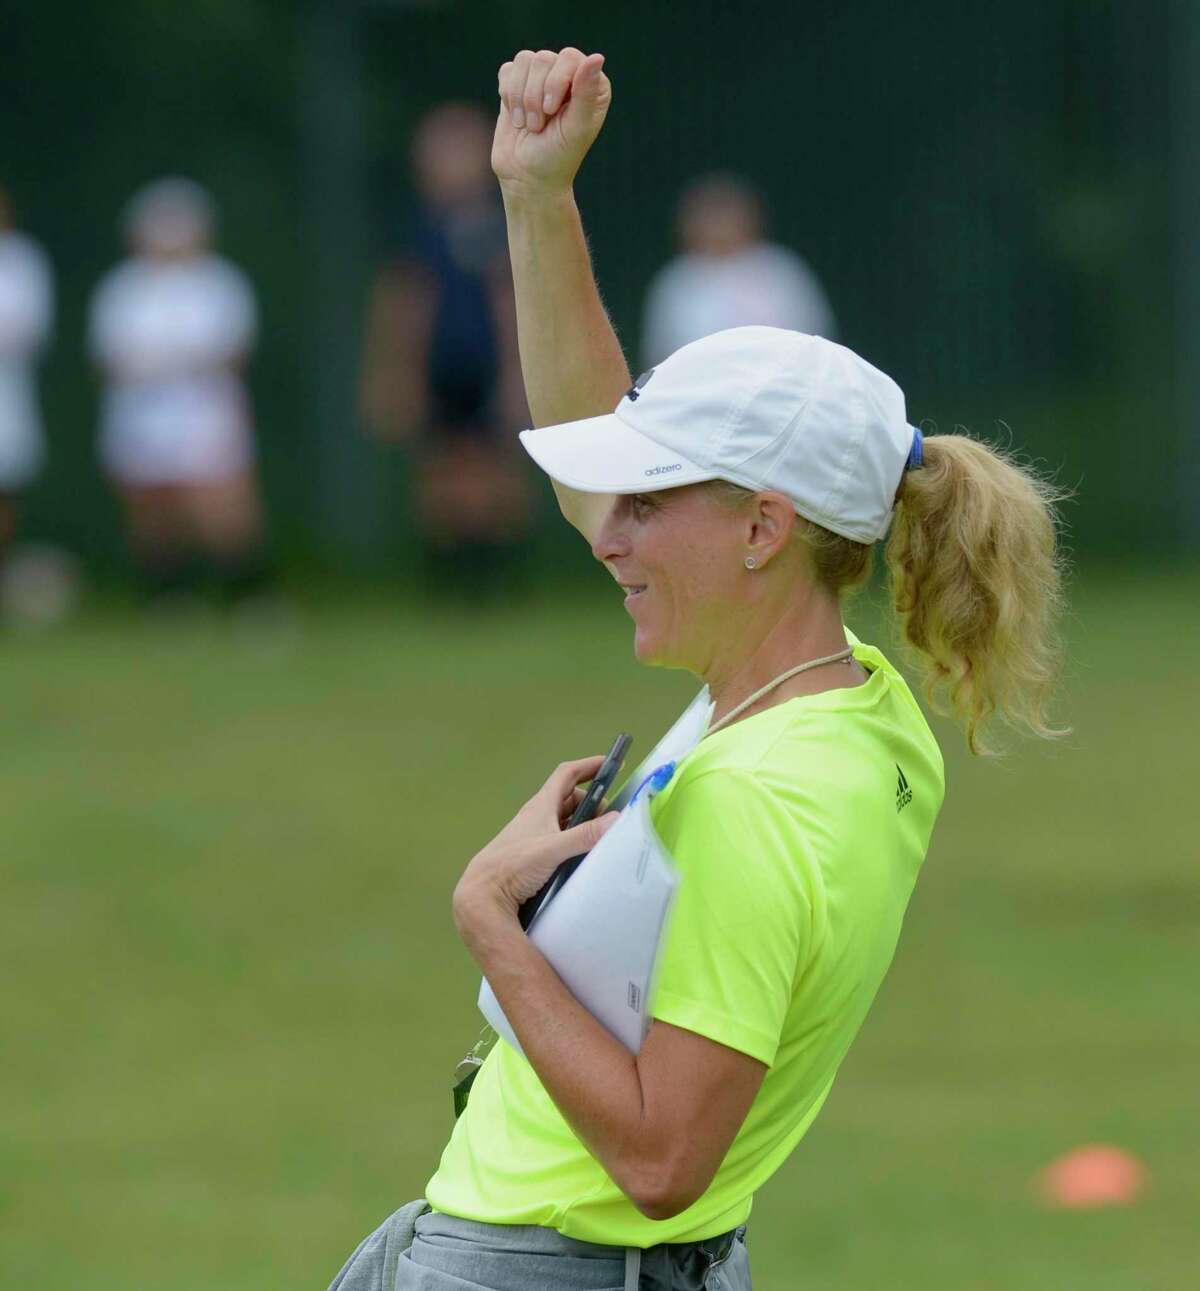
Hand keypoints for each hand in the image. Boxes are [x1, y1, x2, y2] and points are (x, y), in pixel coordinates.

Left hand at [453, 756, 618, 930]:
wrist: (484, 894)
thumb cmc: (514, 864)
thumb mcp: (553, 848)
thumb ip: (585, 835)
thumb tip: (617, 819)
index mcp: (541, 805)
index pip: (567, 774)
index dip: (588, 766)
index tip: (610, 763)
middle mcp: (539, 816)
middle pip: (570, 798)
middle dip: (592, 801)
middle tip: (609, 817)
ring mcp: (537, 835)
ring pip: (566, 820)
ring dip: (584, 822)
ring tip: (601, 837)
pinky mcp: (535, 854)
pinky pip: (562, 838)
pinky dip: (576, 839)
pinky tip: (585, 854)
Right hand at [493, 48, 611, 198]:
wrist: (526, 178)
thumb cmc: (557, 158)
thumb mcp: (575, 129)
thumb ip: (586, 93)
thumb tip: (597, 57)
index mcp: (590, 86)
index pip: (570, 58)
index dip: (556, 82)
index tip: (551, 111)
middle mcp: (568, 77)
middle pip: (543, 59)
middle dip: (535, 96)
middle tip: (538, 127)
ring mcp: (542, 79)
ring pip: (524, 61)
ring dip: (520, 98)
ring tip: (528, 125)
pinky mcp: (518, 85)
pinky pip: (508, 70)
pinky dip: (508, 95)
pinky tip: (516, 117)